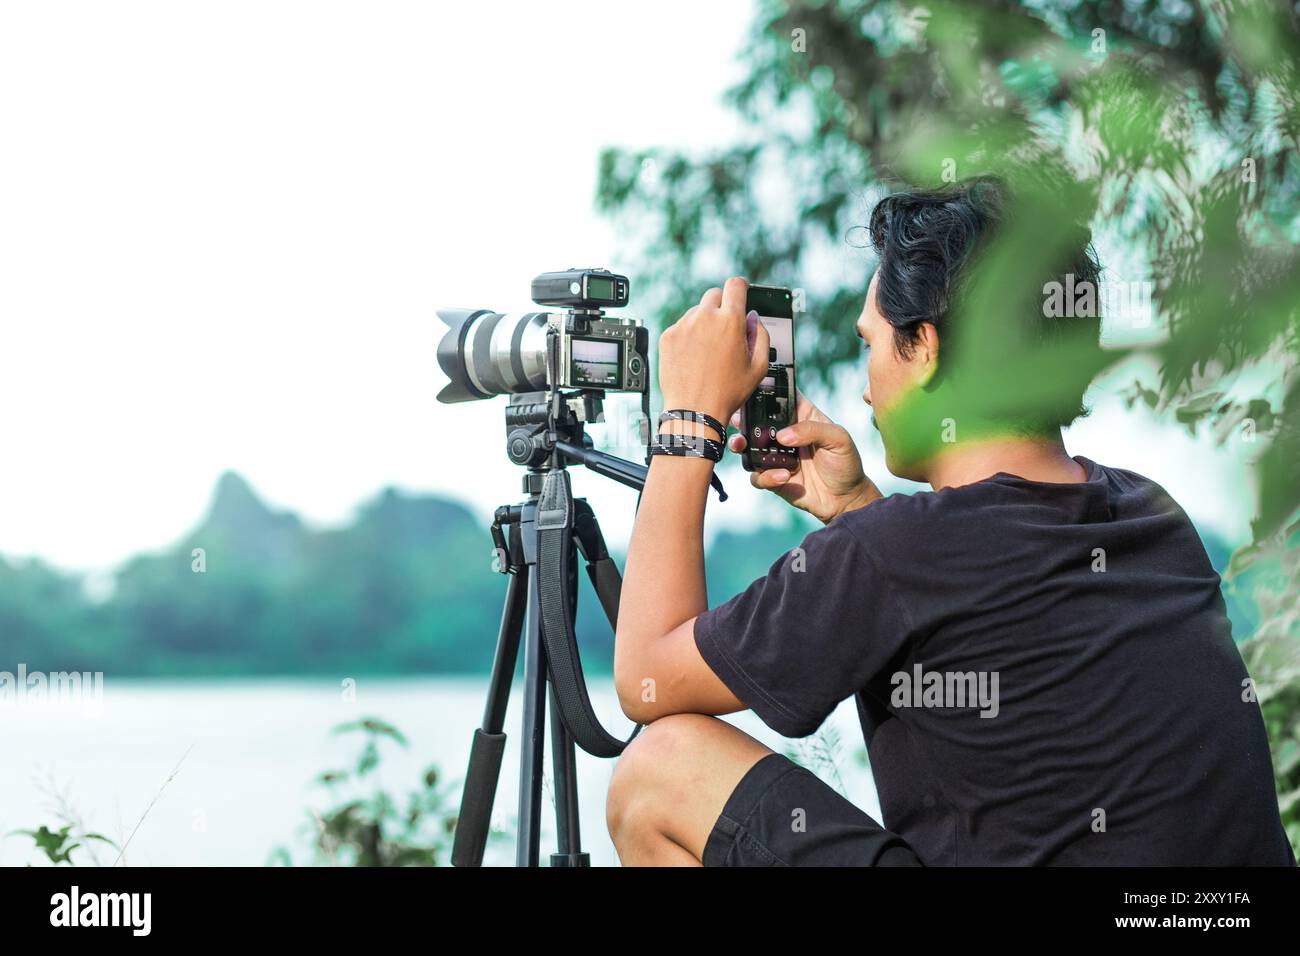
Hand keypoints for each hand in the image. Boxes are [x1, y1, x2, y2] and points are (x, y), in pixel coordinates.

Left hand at [657, 277, 770, 425]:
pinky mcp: (668, 336)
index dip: (741, 286)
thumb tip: (753, 319)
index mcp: (730, 321)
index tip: (741, 289)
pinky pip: (681, 326)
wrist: (694, 410)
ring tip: (708, 350)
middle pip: (714, 294)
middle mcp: (705, 317)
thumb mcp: (758, 367)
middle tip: (725, 328)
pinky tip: (694, 356)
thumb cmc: (727, 392)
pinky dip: (689, 335)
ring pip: (697, 311)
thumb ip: (761, 336)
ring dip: (704, 322)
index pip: (735, 285)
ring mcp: (683, 326)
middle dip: (722, 306)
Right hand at [729, 390, 879, 523]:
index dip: (763, 391)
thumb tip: (782, 436)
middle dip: (741, 418)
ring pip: (747, 448)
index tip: (749, 391)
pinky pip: (758, 476)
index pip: (779, 397)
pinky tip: (784, 477)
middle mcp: (784, 434)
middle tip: (736, 420)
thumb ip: (812, 430)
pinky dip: (766, 476)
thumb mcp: (838, 439)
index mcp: (800, 417)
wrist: (845, 499)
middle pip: (755, 420)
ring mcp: (775, 457)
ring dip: (740, 444)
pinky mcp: (772, 478)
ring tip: (741, 445)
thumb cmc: (845, 463)